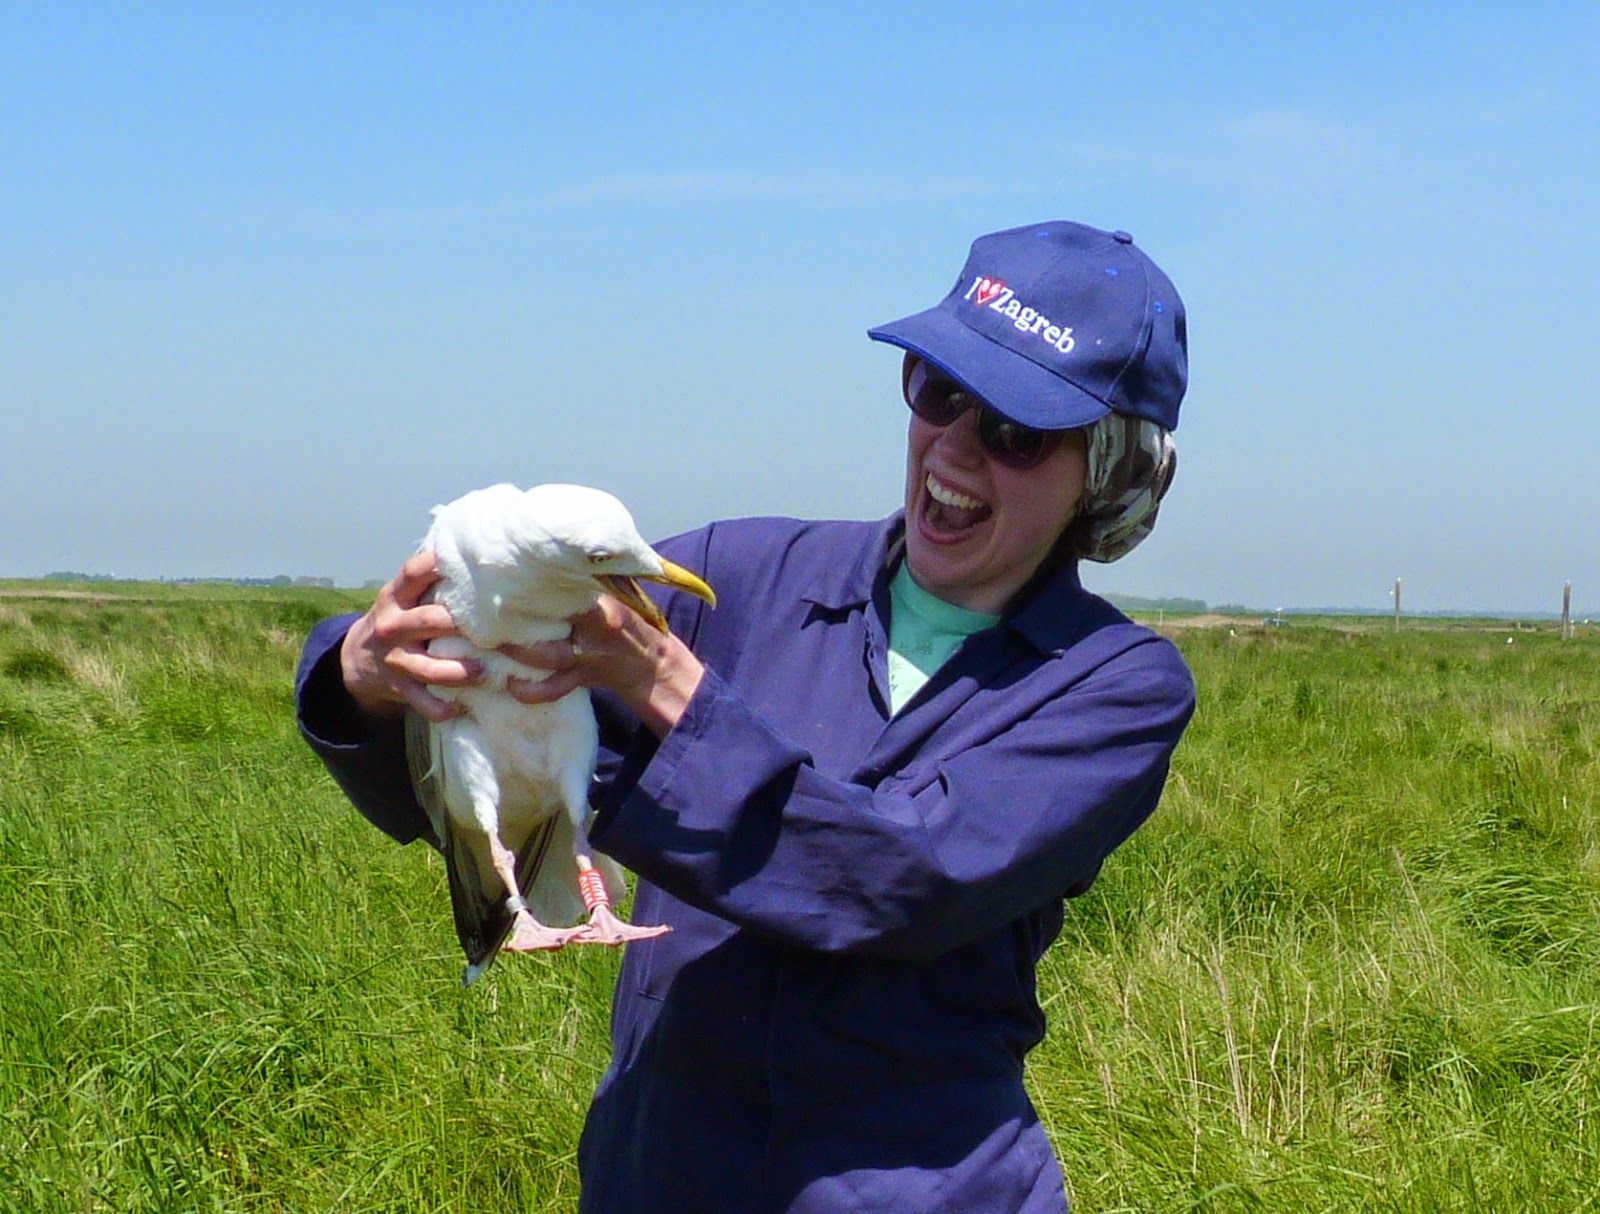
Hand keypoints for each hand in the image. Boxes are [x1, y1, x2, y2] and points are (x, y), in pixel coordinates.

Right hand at [339, 551, 477, 721]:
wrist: (356, 659)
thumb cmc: (397, 619)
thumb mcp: (401, 596)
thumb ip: (427, 580)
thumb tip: (470, 550)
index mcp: (394, 598)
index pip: (411, 573)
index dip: (434, 565)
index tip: (464, 561)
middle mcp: (392, 626)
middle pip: (427, 621)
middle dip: (458, 625)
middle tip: (494, 628)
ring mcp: (394, 659)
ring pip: (427, 668)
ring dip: (458, 671)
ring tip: (483, 672)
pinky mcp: (398, 687)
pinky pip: (421, 702)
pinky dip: (440, 708)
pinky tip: (459, 707)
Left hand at [500, 594, 704, 737]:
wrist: (652, 663)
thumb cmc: (628, 621)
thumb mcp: (617, 593)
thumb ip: (588, 578)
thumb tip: (553, 551)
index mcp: (601, 602)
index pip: (566, 587)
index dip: (534, 582)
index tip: (505, 574)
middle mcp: (593, 627)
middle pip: (548, 622)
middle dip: (514, 620)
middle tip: (484, 613)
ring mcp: (586, 655)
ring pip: (545, 656)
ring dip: (515, 652)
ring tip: (488, 644)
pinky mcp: (581, 678)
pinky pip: (552, 689)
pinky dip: (530, 691)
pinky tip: (511, 685)